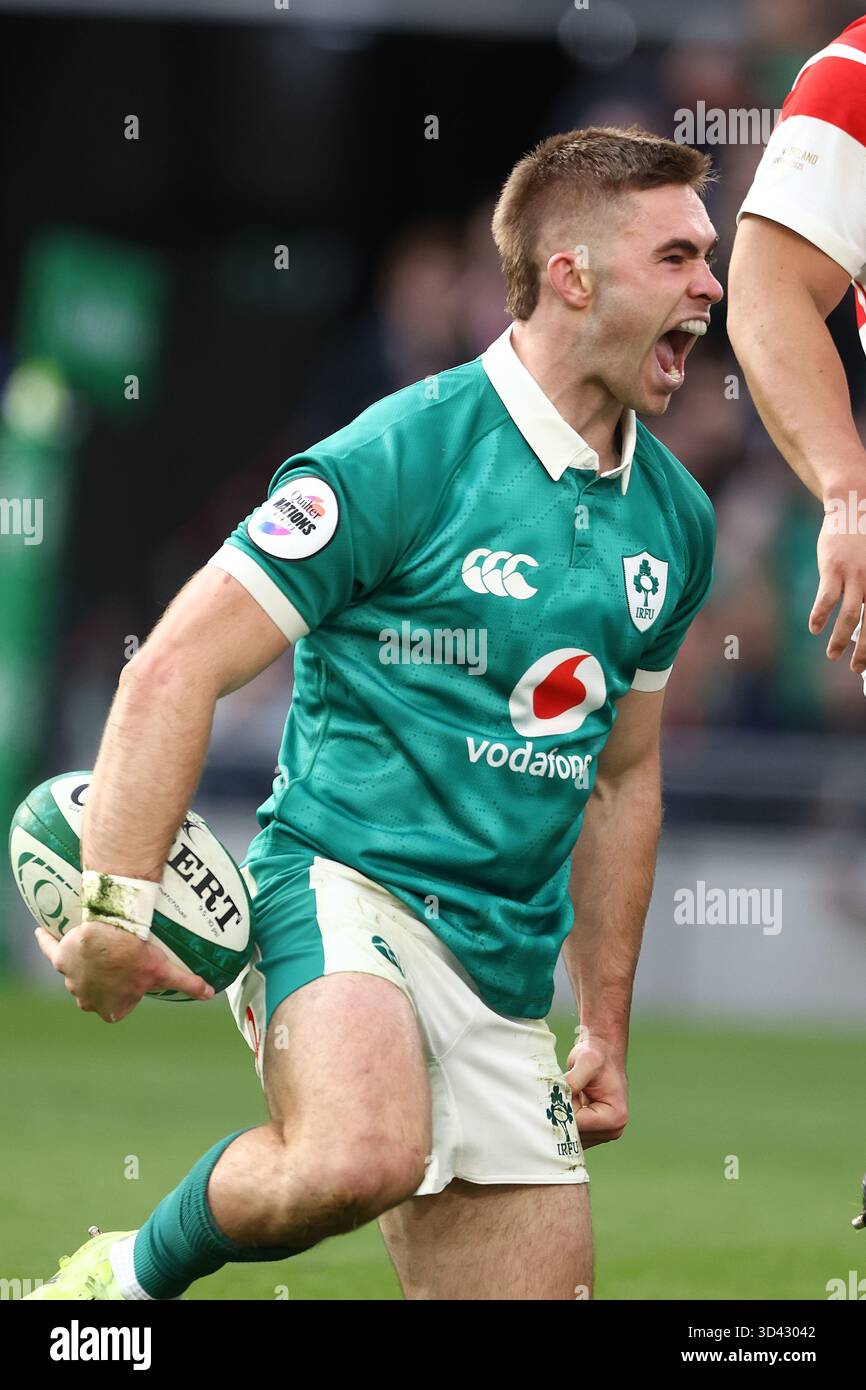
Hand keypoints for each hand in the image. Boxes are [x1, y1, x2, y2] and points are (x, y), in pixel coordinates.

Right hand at [35, 922, 213, 1022]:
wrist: (111, 935)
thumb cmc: (137, 957)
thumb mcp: (165, 971)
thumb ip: (188, 984)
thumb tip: (210, 994)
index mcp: (110, 1008)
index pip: (114, 1011)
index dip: (123, 998)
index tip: (132, 982)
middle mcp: (88, 999)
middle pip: (94, 994)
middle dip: (103, 983)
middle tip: (117, 962)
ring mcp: (72, 979)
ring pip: (76, 975)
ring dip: (84, 966)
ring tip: (93, 949)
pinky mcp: (60, 957)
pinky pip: (49, 949)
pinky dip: (46, 941)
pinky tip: (42, 931)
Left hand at [565, 1032, 627, 1148]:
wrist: (603, 1052)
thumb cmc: (597, 1055)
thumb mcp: (586, 1062)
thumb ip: (572, 1082)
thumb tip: (556, 1101)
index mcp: (615, 1117)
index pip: (578, 1125)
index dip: (562, 1109)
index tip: (559, 1090)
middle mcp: (612, 1130)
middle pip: (574, 1134)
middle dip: (562, 1114)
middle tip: (561, 1091)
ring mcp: (603, 1133)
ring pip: (570, 1135)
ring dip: (562, 1116)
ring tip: (567, 1094)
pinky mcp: (593, 1131)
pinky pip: (571, 1133)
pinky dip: (564, 1118)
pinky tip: (567, 1101)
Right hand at [809, 515, 865, 673]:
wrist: (856, 503)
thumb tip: (865, 618)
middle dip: (865, 652)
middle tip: (857, 669)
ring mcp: (855, 576)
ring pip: (851, 617)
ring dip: (841, 640)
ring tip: (833, 655)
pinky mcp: (834, 569)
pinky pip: (826, 599)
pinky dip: (820, 616)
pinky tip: (814, 628)